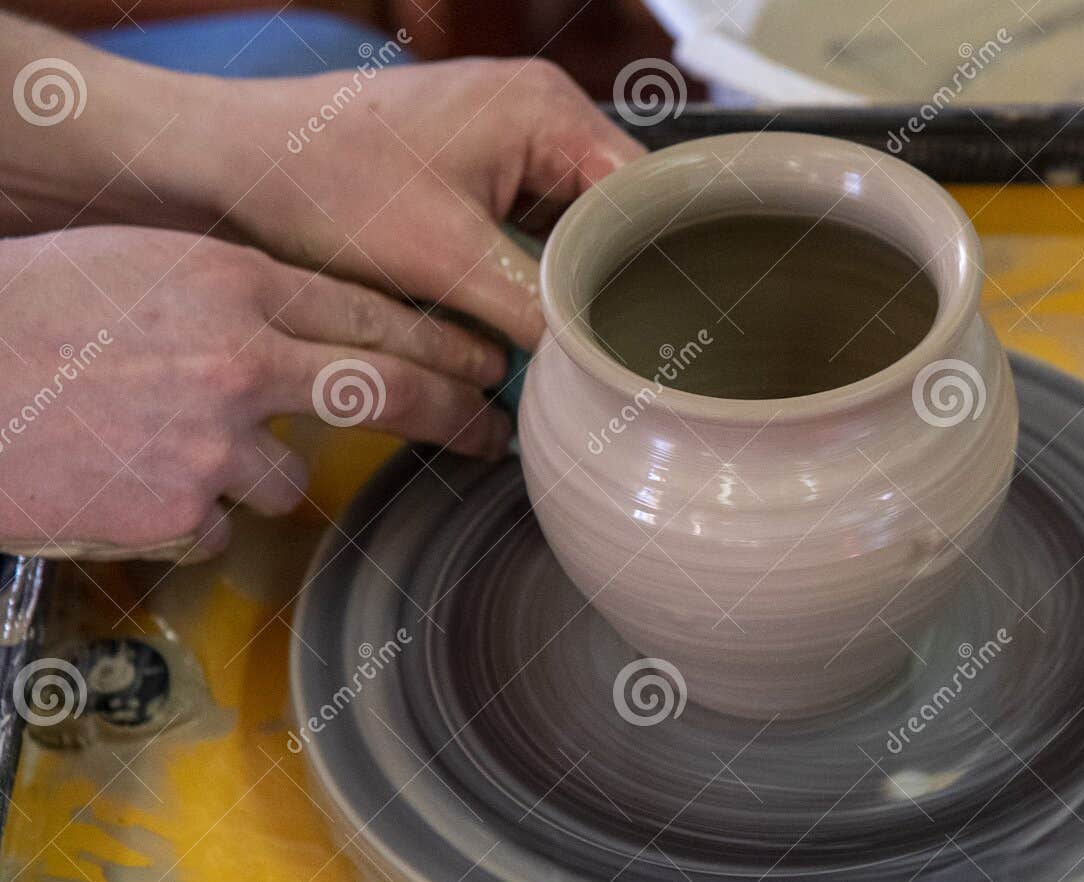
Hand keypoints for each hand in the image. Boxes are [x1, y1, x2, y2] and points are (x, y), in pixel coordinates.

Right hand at [0, 226, 507, 559]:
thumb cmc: (30, 314)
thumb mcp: (143, 267)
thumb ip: (238, 298)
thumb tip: (317, 337)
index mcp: (230, 283)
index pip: (374, 316)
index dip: (444, 345)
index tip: (491, 363)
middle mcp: (237, 360)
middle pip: (386, 390)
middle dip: (455, 414)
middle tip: (491, 434)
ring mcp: (211, 443)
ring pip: (288, 481)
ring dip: (248, 474)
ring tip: (155, 445)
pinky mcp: (175, 512)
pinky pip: (213, 525)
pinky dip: (179, 513)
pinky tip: (117, 481)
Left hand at [210, 58, 643, 346]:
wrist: (227, 165)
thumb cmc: (320, 186)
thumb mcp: (442, 260)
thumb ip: (534, 309)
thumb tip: (595, 368)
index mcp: (547, 109)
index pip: (645, 197)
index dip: (653, 269)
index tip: (650, 340)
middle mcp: (541, 113)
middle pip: (619, 213)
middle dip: (615, 281)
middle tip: (621, 357)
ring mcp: (511, 141)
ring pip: (580, 228)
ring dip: (575, 283)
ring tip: (582, 347)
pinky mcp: (481, 171)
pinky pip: (537, 229)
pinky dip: (538, 275)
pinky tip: (537, 325)